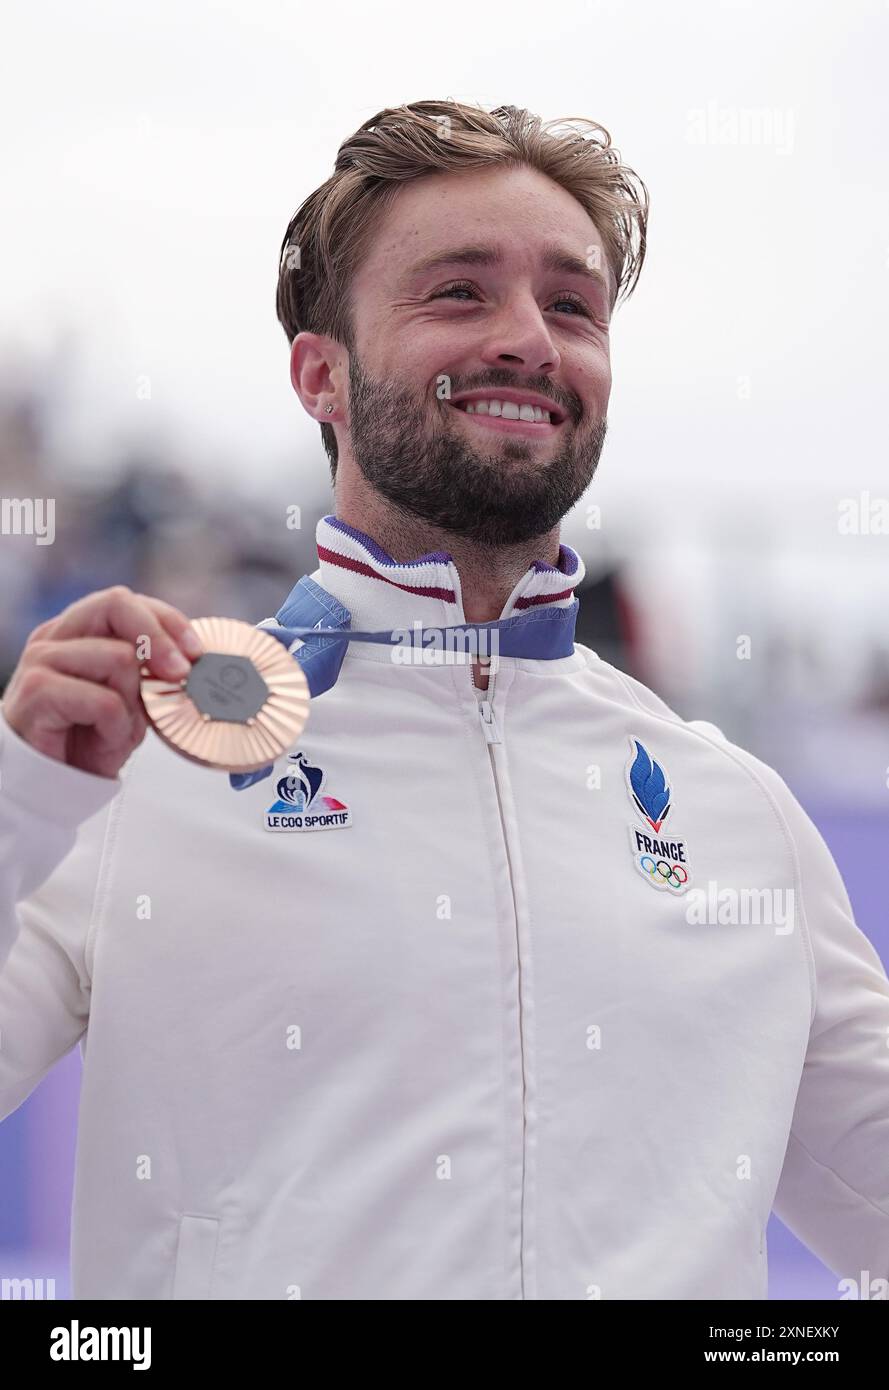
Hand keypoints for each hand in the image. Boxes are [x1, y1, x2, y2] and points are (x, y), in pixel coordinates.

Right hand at [3, 586, 202, 777]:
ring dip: (133, 703)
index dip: (167, 621)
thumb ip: (150, 673)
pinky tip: (103, 740)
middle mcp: (55, 637)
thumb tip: (190, 659)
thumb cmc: (85, 741)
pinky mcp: (37, 691)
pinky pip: (104, 701)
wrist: (48, 785)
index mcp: (76, 632)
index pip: (124, 602)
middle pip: (116, 604)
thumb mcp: (130, 701)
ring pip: (118, 657)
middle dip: (159, 639)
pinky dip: (116, 726)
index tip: (196, 652)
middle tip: (181, 673)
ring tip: (117, 728)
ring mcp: (42, 660)